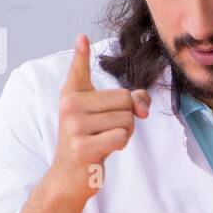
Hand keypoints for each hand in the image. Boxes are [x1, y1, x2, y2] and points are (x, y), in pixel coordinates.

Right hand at [47, 33, 150, 202]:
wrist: (70, 175)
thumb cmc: (92, 140)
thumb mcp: (106, 117)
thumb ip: (129, 102)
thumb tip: (142, 106)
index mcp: (72, 94)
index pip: (79, 70)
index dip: (81, 54)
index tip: (82, 38)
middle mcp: (70, 106)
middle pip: (124, 99)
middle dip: (127, 117)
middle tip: (107, 129)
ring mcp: (74, 126)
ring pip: (126, 119)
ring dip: (125, 132)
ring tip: (104, 139)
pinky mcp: (83, 146)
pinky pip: (121, 136)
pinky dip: (121, 144)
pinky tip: (104, 148)